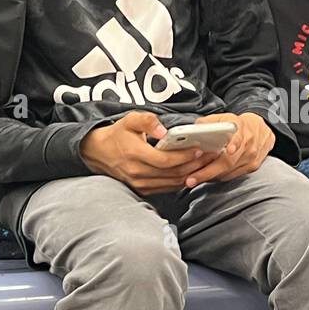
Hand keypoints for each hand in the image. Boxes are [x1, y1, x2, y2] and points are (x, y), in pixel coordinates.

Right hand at [79, 111, 219, 195]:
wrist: (98, 152)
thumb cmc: (117, 134)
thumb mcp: (129, 120)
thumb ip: (147, 121)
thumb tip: (165, 131)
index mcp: (135, 154)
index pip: (165, 160)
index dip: (184, 156)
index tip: (199, 148)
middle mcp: (137, 173)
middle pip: (173, 173)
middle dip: (194, 164)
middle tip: (210, 155)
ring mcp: (140, 184)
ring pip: (172, 183)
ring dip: (191, 174)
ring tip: (206, 163)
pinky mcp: (142, 190)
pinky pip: (167, 188)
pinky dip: (181, 181)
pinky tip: (192, 172)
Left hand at [176, 112, 276, 187]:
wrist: (261, 131)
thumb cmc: (237, 125)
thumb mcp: (223, 117)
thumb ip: (208, 122)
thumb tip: (194, 129)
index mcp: (241, 127)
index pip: (239, 136)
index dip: (234, 143)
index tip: (228, 150)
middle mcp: (248, 142)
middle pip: (229, 160)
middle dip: (208, 171)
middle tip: (192, 178)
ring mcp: (251, 156)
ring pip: (229, 170)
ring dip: (210, 176)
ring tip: (194, 179)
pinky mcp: (252, 166)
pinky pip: (232, 175)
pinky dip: (218, 177)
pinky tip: (207, 177)